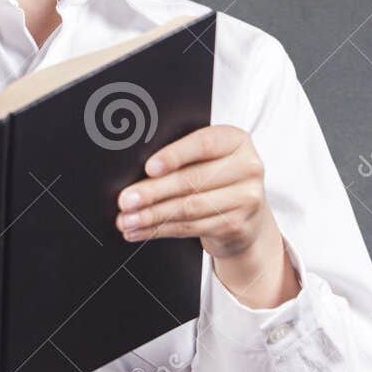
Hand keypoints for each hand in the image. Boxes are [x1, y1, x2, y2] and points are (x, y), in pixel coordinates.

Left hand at [115, 124, 297, 308]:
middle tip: (125, 200)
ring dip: (152, 216)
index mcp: (234, 140)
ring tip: (127, 219)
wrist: (246, 212)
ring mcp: (246, 199)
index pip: (203, 144)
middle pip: (192, 180)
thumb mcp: (203, 157)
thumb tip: (134, 172)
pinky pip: (191, 227)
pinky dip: (160, 230)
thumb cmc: (214, 175)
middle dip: (152, 192)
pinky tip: (141, 231)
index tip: (149, 168)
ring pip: (189, 208)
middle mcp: (247, 167)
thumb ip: (177, 156)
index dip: (174, 156)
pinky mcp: (237, 225)